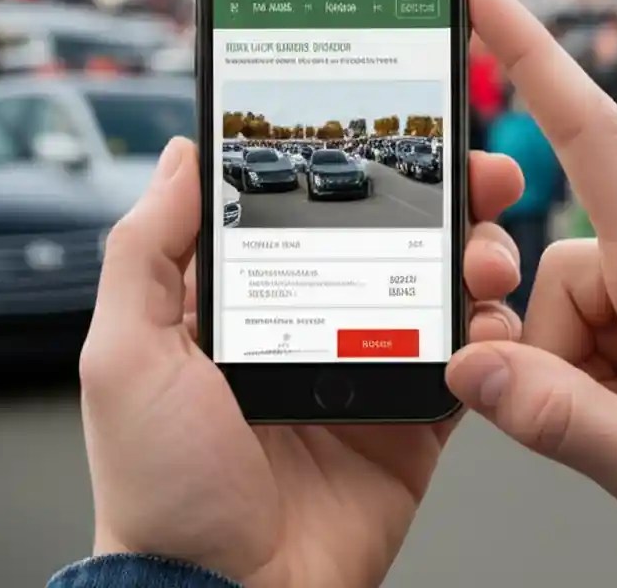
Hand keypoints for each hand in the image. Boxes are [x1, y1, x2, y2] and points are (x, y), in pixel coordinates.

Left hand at [81, 140, 524, 586]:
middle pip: (384, 241)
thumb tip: (179, 157)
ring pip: (434, 291)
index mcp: (238, 306)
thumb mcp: (126, 353)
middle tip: (476, 174)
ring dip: (473, 257)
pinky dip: (490, 336)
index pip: (299, 211)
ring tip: (483, 253)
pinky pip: (463, 366)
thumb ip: (146, 249)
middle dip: (438, 199)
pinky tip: (490, 318)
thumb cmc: (161, 488)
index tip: (391, 129)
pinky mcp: (407, 425)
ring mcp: (360, 375)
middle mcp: (304, 329)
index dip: (346, 167)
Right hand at [447, 0, 616, 587]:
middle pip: (557, 268)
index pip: (589, 136)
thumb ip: (548, 413)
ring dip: (581, 371)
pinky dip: (604, 374)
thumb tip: (467, 363)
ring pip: (579, 305)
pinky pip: (612, 324)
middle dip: (551, 348)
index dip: (529, 57)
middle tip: (601, 414)